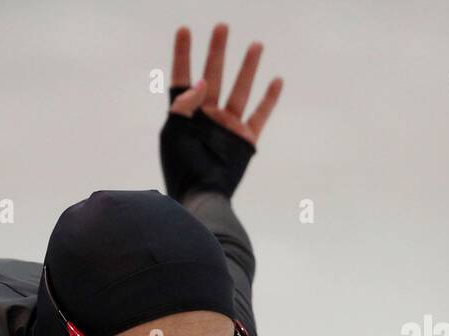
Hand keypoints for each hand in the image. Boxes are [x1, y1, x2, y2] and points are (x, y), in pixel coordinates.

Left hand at [160, 23, 283, 201]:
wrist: (201, 196)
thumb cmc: (181, 168)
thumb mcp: (172, 132)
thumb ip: (184, 103)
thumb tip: (201, 80)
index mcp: (184, 116)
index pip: (182, 78)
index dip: (183, 54)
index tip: (184, 29)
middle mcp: (206, 118)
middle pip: (212, 76)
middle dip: (217, 51)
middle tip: (222, 27)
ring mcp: (226, 127)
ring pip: (239, 89)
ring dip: (247, 68)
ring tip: (256, 44)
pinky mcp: (244, 140)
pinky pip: (260, 115)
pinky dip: (269, 99)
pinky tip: (276, 80)